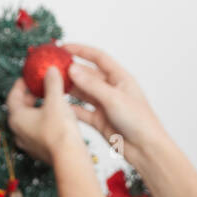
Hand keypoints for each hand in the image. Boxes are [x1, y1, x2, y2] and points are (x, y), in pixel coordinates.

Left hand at [6, 66, 80, 164]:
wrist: (70, 157)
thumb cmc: (59, 131)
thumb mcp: (56, 100)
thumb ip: (52, 82)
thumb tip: (50, 71)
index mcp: (16, 118)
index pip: (13, 96)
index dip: (21, 84)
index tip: (28, 77)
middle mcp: (19, 133)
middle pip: (20, 109)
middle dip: (30, 96)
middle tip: (40, 87)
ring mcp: (29, 144)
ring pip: (29, 122)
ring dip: (37, 110)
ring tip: (50, 101)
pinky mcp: (40, 151)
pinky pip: (38, 132)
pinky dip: (44, 122)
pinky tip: (56, 118)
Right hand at [60, 42, 166, 167]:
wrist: (145, 149)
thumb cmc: (139, 121)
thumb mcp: (114, 98)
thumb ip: (92, 84)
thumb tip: (72, 69)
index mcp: (120, 78)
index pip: (98, 58)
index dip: (81, 50)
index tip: (63, 48)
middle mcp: (111, 89)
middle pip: (87, 75)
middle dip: (71, 71)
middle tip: (52, 68)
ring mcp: (104, 105)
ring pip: (82, 93)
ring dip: (69, 89)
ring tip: (51, 84)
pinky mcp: (99, 120)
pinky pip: (81, 111)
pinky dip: (70, 108)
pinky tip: (58, 105)